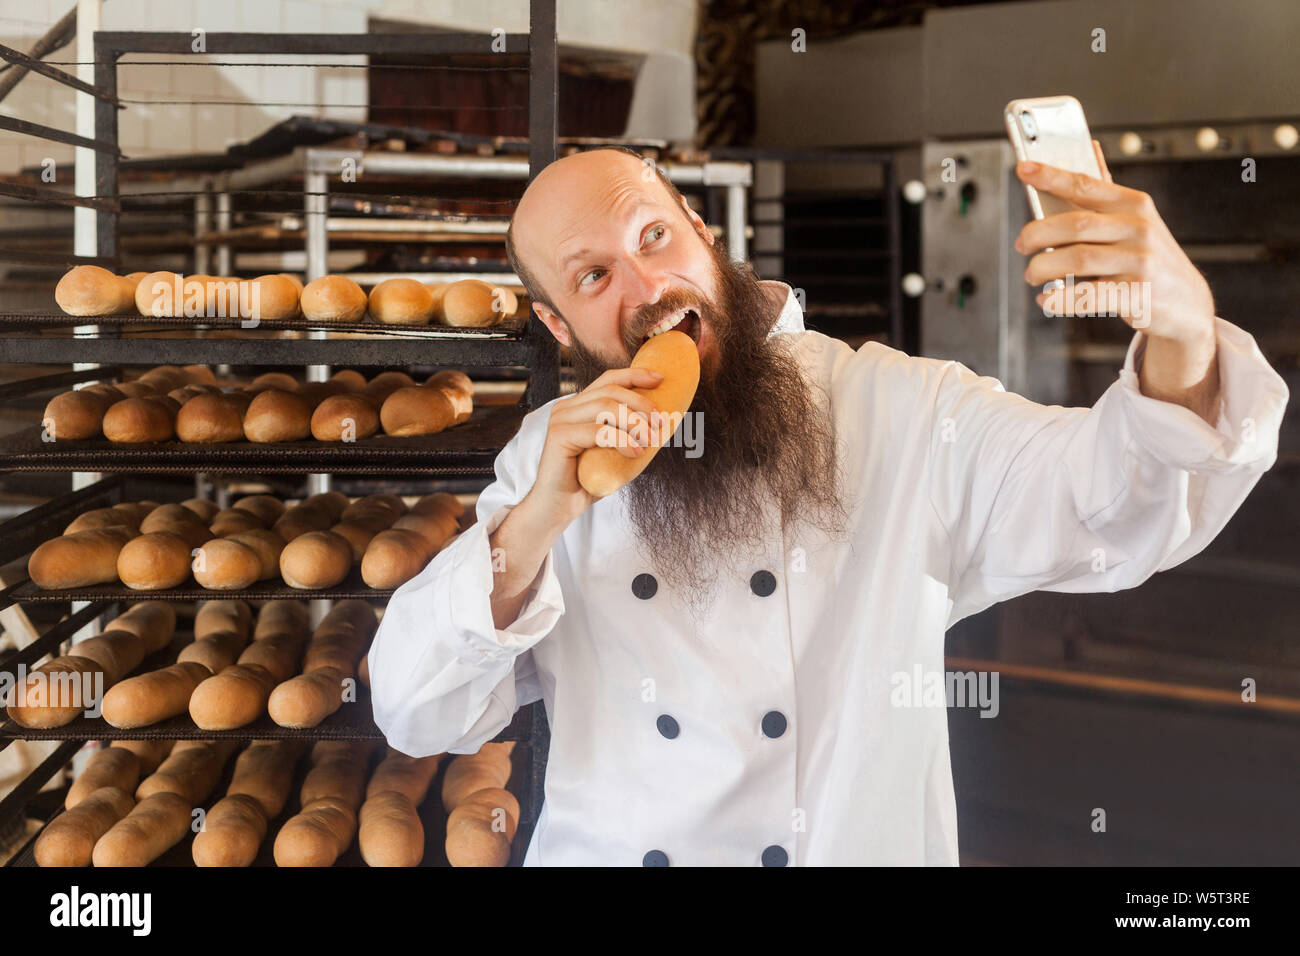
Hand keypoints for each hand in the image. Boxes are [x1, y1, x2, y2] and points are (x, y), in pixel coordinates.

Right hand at [521, 366, 662, 533]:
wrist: (558, 507)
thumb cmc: (588, 481)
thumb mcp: (613, 451)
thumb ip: (627, 433)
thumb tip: (661, 423)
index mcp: (578, 406)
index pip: (608, 379)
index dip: (635, 375)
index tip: (660, 379)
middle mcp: (566, 407)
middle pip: (610, 390)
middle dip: (640, 402)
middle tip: (660, 421)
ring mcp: (560, 420)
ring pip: (605, 406)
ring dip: (634, 421)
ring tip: (651, 440)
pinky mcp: (558, 436)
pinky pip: (597, 431)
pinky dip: (621, 440)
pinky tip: (635, 453)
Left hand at [1014, 139, 1215, 349]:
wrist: (1187, 301)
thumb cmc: (1148, 257)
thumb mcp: (1136, 220)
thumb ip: (1107, 192)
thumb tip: (1090, 148)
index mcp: (1135, 204)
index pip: (1086, 185)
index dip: (1052, 176)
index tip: (1023, 169)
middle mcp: (1140, 228)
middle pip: (1074, 224)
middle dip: (1037, 233)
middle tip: (1022, 244)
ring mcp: (1139, 261)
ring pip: (1076, 259)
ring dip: (1043, 267)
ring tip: (1032, 274)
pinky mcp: (1135, 294)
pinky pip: (1085, 296)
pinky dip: (1058, 298)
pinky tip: (1046, 298)